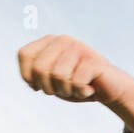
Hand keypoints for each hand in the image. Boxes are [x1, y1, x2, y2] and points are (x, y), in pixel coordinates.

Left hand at [17, 35, 133, 105]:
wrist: (109, 89)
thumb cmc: (77, 85)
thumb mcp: (52, 81)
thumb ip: (36, 75)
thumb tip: (30, 79)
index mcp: (49, 41)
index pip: (24, 55)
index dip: (28, 76)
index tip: (40, 86)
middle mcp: (62, 40)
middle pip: (39, 69)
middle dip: (49, 88)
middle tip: (62, 89)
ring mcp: (77, 47)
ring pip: (57, 77)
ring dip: (67, 91)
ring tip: (78, 88)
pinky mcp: (91, 60)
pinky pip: (76, 83)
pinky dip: (81, 93)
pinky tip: (90, 89)